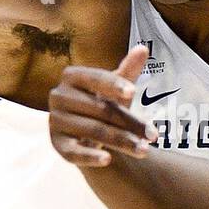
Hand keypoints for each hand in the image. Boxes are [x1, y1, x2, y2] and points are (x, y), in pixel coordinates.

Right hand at [48, 46, 158, 165]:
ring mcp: (55, 121)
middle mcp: (58, 96)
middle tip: (154, 135)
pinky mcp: (56, 144)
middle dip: (130, 123)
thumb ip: (127, 71)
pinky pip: (73, 152)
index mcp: (72, 77)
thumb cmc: (102, 102)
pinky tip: (108, 160)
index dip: (114, 84)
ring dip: (121, 142)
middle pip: (100, 109)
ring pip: (93, 131)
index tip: (133, 91)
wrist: (87, 131)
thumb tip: (143, 48)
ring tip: (144, 150)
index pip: (95, 78)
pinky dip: (91, 156)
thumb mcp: (116, 87)